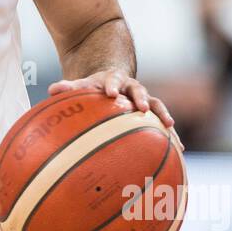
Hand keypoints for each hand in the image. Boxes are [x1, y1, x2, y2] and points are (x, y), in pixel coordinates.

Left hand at [48, 69, 174, 129]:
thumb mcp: (84, 85)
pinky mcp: (153, 113)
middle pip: (139, 91)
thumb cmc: (96, 87)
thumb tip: (52, 90)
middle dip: (142, 99)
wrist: (115, 81)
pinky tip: (179, 150)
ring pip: (157, 105)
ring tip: (170, 127)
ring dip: (163, 115)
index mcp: (114, 80)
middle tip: (143, 109)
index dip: (111, 86)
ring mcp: (145, 99)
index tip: (110, 93)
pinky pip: (163, 124)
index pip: (112, 80)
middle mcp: (132, 88)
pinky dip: (172, 135)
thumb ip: (69, 87)